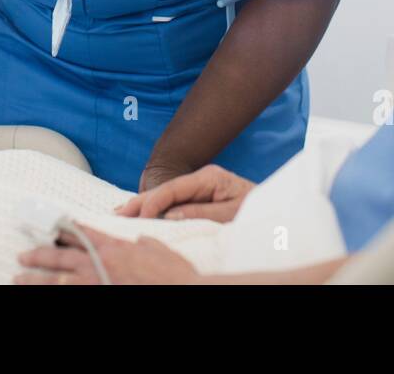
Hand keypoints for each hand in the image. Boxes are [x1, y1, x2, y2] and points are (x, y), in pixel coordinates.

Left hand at [14, 225, 198, 284]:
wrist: (183, 290)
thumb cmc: (174, 274)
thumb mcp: (159, 250)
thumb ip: (146, 243)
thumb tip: (141, 239)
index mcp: (115, 247)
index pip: (84, 233)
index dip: (66, 228)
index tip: (52, 226)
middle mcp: (101, 263)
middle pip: (62, 256)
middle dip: (39, 255)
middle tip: (21, 256)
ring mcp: (97, 283)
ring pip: (57, 280)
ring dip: (35, 279)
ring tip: (17, 279)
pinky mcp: (99, 297)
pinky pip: (68, 296)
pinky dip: (55, 293)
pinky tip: (41, 295)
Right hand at [117, 164, 255, 221]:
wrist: (275, 208)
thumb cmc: (256, 208)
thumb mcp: (232, 212)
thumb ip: (202, 212)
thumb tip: (170, 214)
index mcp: (210, 177)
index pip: (174, 188)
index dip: (154, 201)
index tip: (139, 215)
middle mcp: (202, 178)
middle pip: (166, 189)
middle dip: (140, 201)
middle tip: (118, 212)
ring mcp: (200, 187)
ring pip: (166, 195)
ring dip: (143, 204)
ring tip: (121, 211)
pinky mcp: (199, 196)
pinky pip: (173, 202)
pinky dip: (155, 207)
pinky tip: (141, 212)